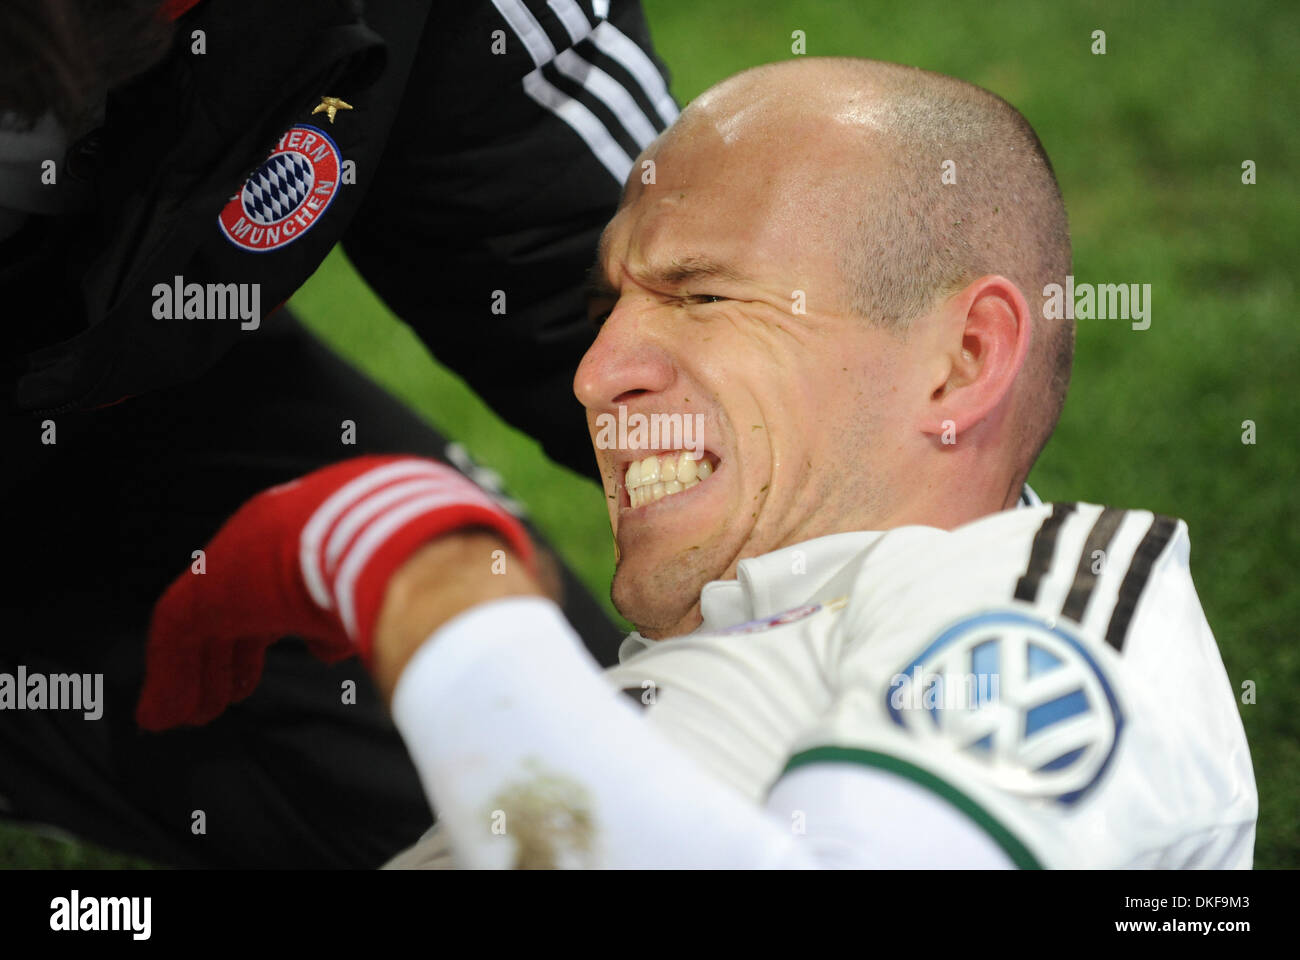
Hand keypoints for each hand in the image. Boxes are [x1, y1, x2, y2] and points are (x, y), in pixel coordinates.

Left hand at [135, 455, 532, 729]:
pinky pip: (184, 637)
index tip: (321, 648)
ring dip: (214, 665)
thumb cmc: (470, 566)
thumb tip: (537, 588)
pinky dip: (178, 678)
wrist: (425, 560)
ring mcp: (254, 552)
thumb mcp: (492, 567)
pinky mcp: (218, 589)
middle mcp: (300, 520)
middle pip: (265, 584)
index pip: (327, 561)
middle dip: (256, 635)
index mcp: (359, 513)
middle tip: (244, 681)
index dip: (320, 611)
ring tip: (206, 706)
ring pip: (218, 616)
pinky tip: (174, 713)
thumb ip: (501, 576)